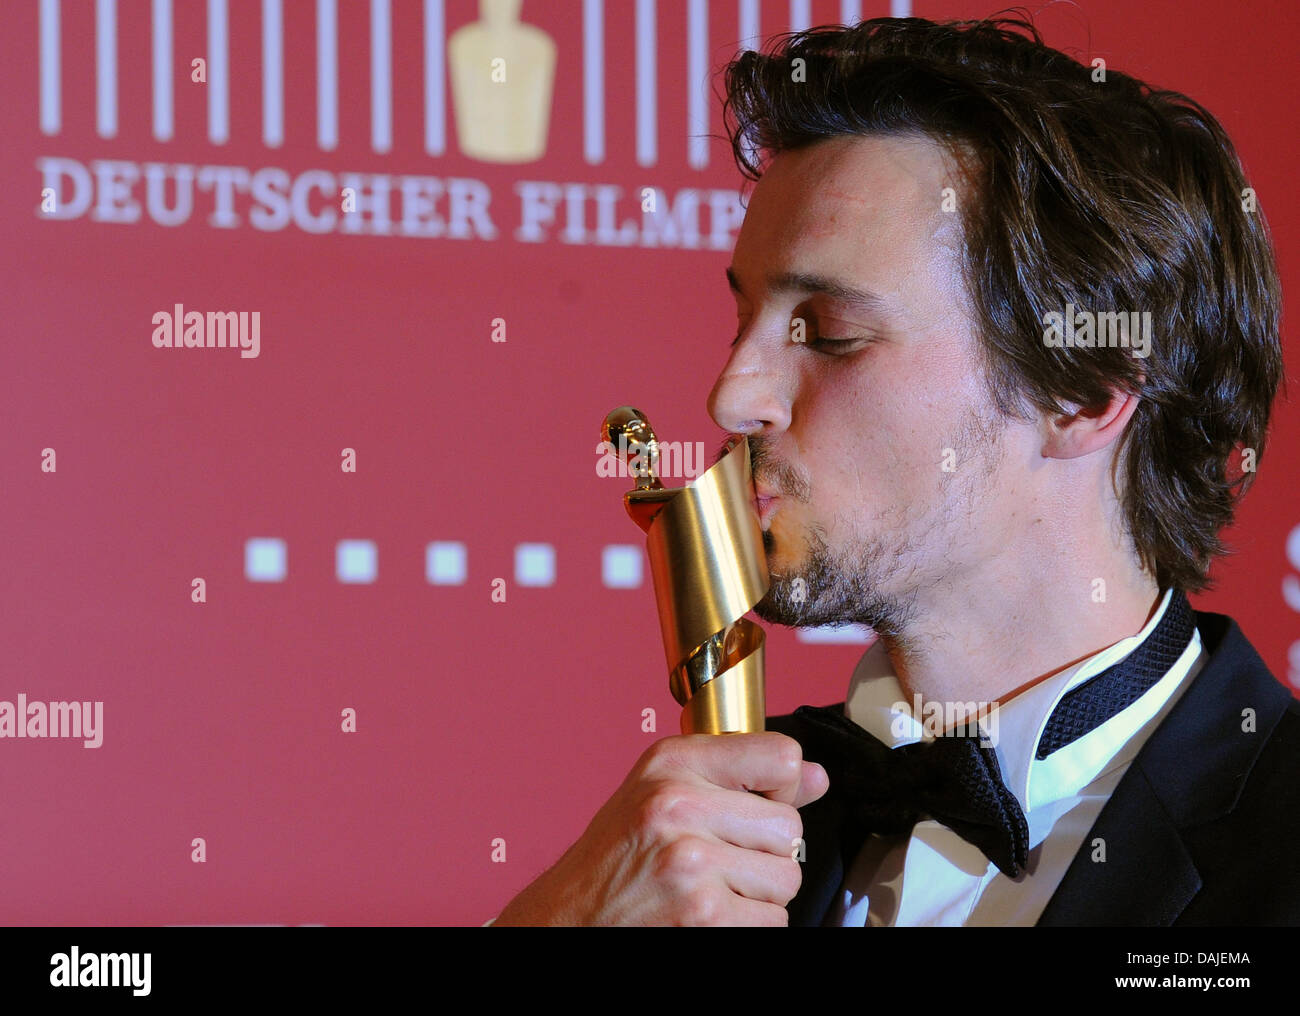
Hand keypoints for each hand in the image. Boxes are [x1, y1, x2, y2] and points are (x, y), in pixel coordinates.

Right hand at [492, 732, 828, 925]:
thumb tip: (816, 776)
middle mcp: (678, 805)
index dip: (786, 785)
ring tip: (713, 886)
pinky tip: (710, 914)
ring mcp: (691, 864)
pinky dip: (749, 925)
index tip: (764, 801)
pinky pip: (774, 921)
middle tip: (722, 857)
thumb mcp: (662, 790)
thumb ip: (740, 776)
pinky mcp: (704, 917)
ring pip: (787, 878)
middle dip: (766, 851)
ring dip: (760, 892)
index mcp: (672, 763)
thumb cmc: (618, 857)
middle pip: (790, 827)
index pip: (781, 756)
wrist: (570, 918)